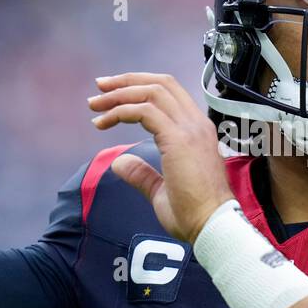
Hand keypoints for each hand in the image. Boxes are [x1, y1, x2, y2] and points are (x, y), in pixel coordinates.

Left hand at [88, 73, 235, 244]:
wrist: (212, 226)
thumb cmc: (193, 215)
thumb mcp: (162, 191)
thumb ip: (142, 174)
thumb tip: (120, 163)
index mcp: (197, 131)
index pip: (169, 93)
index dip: (139, 86)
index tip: (112, 93)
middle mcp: (196, 123)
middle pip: (160, 83)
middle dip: (126, 81)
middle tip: (99, 87)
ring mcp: (189, 129)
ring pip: (151, 92)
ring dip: (119, 94)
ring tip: (95, 105)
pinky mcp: (178, 139)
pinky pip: (144, 112)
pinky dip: (120, 111)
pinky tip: (104, 122)